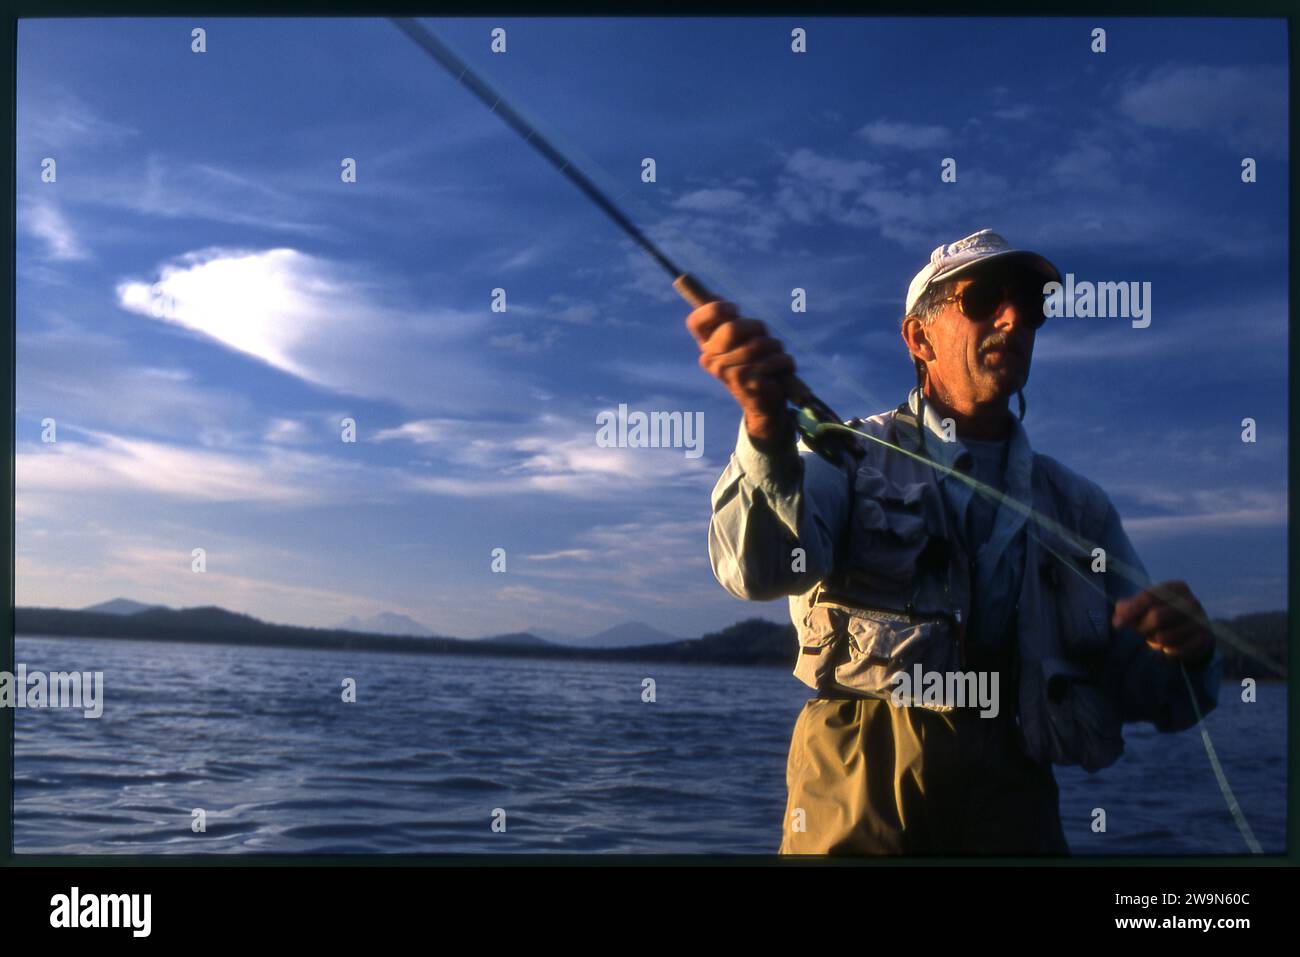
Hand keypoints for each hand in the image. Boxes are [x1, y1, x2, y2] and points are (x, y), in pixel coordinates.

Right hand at [685, 300, 794, 443]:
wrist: (764, 406)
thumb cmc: (754, 366)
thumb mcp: (741, 342)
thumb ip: (728, 321)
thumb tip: (714, 296)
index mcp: (706, 347)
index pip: (696, 321)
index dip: (715, 309)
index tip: (733, 309)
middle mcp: (711, 360)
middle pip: (734, 328)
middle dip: (757, 328)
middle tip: (764, 338)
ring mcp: (727, 372)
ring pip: (760, 344)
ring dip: (776, 348)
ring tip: (775, 358)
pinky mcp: (748, 382)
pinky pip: (774, 359)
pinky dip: (785, 362)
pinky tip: (781, 372)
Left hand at [1111, 580, 1214, 665]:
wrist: (1193, 633)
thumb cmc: (1162, 615)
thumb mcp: (1144, 606)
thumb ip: (1127, 608)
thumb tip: (1118, 620)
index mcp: (1176, 588)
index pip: (1149, 597)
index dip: (1130, 611)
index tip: (1117, 624)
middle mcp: (1192, 602)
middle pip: (1156, 616)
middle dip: (1142, 627)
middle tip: (1140, 631)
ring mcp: (1201, 621)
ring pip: (1164, 637)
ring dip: (1154, 641)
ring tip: (1157, 637)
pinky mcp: (1204, 640)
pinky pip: (1175, 651)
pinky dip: (1166, 651)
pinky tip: (1169, 647)